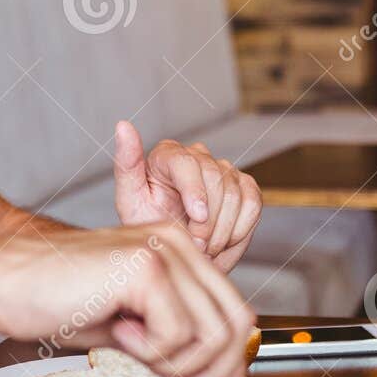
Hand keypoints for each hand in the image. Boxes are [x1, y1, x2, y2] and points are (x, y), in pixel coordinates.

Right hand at [0, 223, 255, 376]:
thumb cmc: (48, 300)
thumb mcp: (127, 326)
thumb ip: (173, 342)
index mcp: (176, 249)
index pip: (233, 310)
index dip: (235, 361)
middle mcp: (177, 241)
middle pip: (234, 322)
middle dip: (214, 372)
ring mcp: (163, 249)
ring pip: (210, 333)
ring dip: (172, 361)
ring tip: (130, 348)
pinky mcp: (146, 267)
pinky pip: (176, 333)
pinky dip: (148, 350)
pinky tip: (115, 331)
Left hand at [112, 120, 261, 272]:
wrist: (174, 250)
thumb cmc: (148, 224)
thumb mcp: (129, 200)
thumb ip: (126, 164)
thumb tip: (123, 125)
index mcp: (167, 154)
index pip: (186, 162)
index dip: (195, 191)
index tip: (197, 217)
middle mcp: (198, 156)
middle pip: (216, 179)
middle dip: (208, 222)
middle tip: (196, 247)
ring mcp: (224, 170)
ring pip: (236, 195)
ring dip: (222, 231)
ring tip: (205, 249)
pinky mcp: (245, 186)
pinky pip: (253, 205)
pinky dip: (239, 231)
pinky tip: (221, 243)